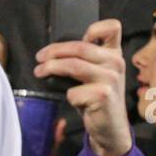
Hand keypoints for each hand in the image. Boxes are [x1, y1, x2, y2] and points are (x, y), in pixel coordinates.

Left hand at [34, 18, 131, 155]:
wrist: (110, 127)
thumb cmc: (97, 99)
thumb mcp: (95, 75)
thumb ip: (84, 60)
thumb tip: (51, 54)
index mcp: (115, 54)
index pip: (112, 27)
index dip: (95, 28)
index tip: (78, 37)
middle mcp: (116, 63)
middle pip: (80, 47)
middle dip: (54, 51)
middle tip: (39, 58)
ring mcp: (111, 78)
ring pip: (73, 65)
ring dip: (51, 68)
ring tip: (39, 72)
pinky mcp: (103, 95)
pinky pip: (73, 91)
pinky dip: (67, 96)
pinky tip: (72, 100)